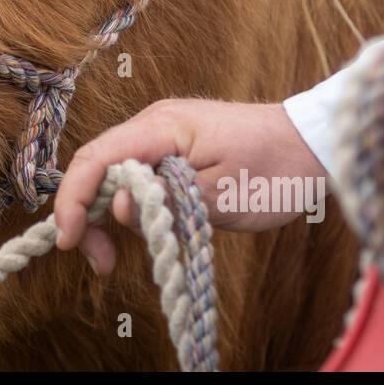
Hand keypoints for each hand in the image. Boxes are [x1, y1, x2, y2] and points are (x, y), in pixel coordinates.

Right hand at [54, 99, 327, 273]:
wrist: (312, 143)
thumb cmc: (274, 169)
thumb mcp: (220, 195)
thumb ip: (166, 199)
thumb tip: (120, 207)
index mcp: (161, 127)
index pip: (97, 157)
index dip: (74, 198)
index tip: (70, 239)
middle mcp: (154, 123)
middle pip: (97, 165)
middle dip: (86, 213)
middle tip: (99, 261)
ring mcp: (163, 134)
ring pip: (114, 172)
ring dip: (107, 213)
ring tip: (115, 256)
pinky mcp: (174, 148)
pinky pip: (137, 174)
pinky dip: (130, 205)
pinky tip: (144, 231)